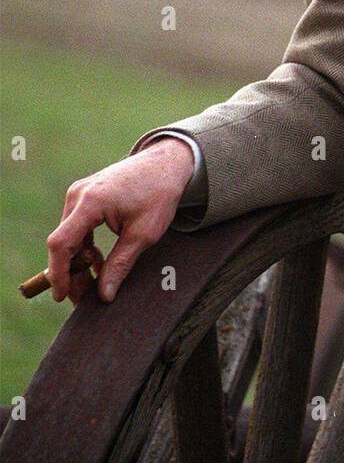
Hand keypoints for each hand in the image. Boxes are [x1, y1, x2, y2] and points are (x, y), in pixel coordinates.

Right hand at [46, 138, 195, 304]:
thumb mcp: (144, 234)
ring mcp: (79, 193)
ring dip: (77, 261)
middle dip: (70, 273)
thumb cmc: (159, 194)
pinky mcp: (84, 195)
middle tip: (82, 298)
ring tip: (93, 284)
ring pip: (68, 236)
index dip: (58, 274)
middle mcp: (78, 195)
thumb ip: (121, 264)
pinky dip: (84, 246)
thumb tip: (104, 295)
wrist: (166, 164)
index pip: (61, 243)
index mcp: (90, 202)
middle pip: (62, 242)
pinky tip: (97, 262)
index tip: (61, 297)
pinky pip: (76, 226)